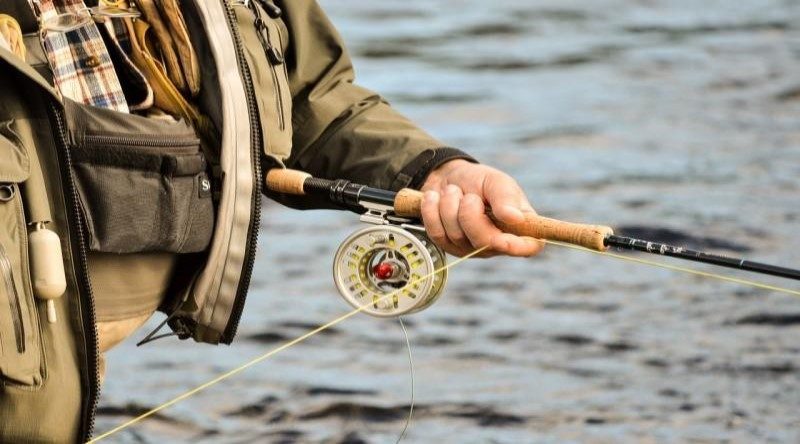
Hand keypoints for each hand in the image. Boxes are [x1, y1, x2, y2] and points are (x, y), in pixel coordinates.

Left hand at [420, 159, 543, 257]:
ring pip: (457, 235)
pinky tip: (435, 198)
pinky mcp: (447, 246)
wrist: (448, 177)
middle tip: (469, 196)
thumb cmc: (479, 181)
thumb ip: (506, 198)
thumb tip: (515, 218)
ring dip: (450, 205)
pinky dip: (432, 210)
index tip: (504, 239)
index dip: (518, 247)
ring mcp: (471, 248)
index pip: (528, 247)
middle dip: (470, 213)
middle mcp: (497, 243)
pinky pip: (436, 233)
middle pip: (485, 241)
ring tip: (454, 192)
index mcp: (518, 226)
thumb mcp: (496, 181)